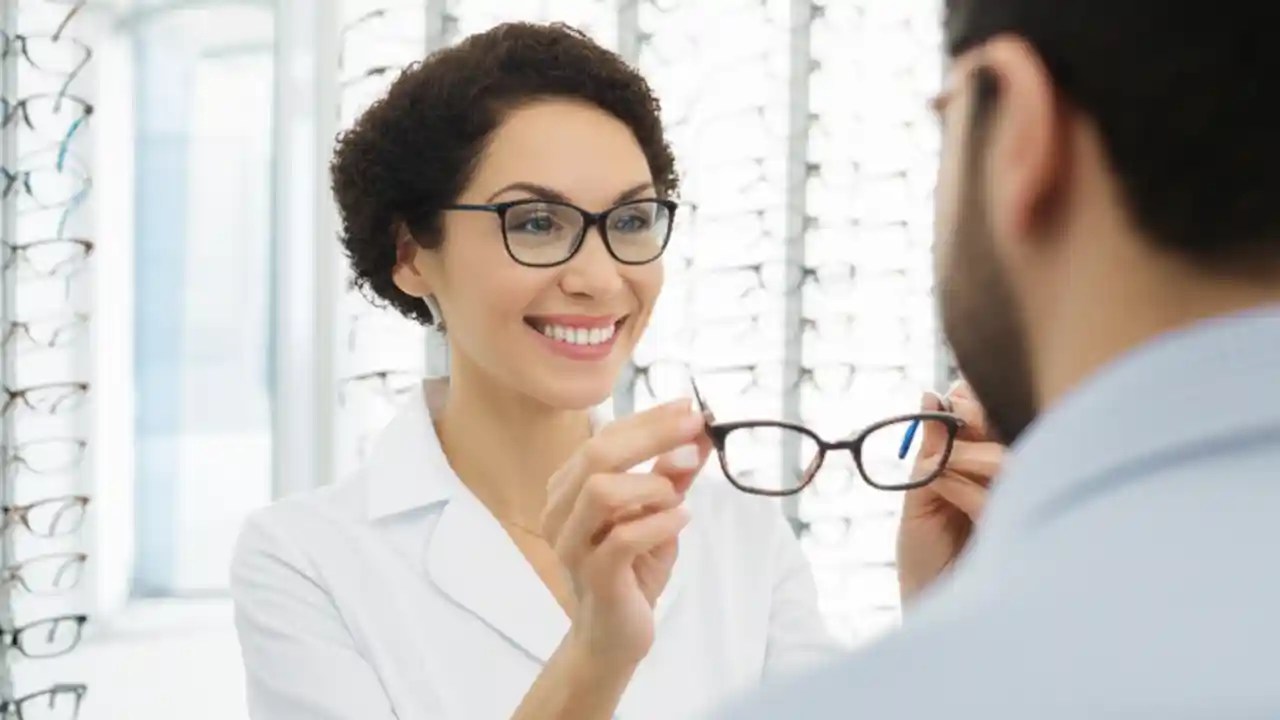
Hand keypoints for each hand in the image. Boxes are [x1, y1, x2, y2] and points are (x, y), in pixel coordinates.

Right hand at [541, 398, 711, 671]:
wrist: (614, 636)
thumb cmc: (632, 570)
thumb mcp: (657, 514)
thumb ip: (672, 474)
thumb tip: (699, 432)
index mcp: (568, 488)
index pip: (603, 438)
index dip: (647, 419)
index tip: (688, 407)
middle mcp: (560, 512)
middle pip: (598, 455)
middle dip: (651, 435)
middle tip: (694, 429)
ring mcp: (571, 545)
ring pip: (600, 491)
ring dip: (649, 483)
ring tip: (677, 495)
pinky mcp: (593, 577)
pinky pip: (622, 539)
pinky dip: (658, 523)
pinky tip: (680, 520)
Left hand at [896, 380, 1005, 604]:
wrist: (930, 608)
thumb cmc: (925, 557)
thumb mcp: (918, 496)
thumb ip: (930, 451)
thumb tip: (930, 395)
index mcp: (983, 465)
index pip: (988, 415)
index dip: (971, 400)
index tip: (950, 399)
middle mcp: (1006, 479)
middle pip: (1006, 426)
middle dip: (975, 417)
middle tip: (952, 419)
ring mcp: (1016, 502)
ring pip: (1006, 457)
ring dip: (965, 456)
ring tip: (938, 470)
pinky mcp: (1017, 528)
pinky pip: (996, 492)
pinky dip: (963, 485)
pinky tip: (942, 488)